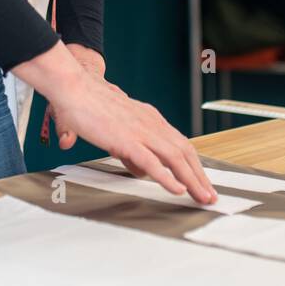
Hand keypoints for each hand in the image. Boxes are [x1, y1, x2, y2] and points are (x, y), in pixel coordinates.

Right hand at [12, 42, 216, 205]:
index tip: (202, 180)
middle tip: (209, 195)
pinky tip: (177, 190)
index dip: (194, 163)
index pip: (180, 144)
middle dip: (200, 176)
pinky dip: (167, 177)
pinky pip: (152, 162)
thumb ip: (131, 151)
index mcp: (150, 119)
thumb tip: (140, 169)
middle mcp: (152, 124)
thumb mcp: (116, 130)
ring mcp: (141, 132)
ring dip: (191, 180)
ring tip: (201, 197)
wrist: (75, 88)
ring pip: (175, 159)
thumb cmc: (89, 105)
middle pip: (185, 152)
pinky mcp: (127, 140)